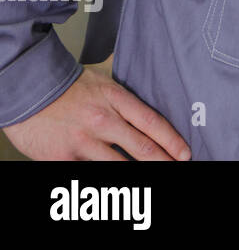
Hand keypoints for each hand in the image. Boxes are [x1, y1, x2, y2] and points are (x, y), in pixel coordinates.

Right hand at [1, 54, 190, 160]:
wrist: (28, 89)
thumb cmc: (66, 84)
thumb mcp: (101, 76)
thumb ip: (124, 87)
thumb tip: (146, 80)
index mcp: (115, 99)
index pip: (152, 122)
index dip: (172, 140)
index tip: (185, 152)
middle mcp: (103, 121)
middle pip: (142, 147)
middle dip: (164, 161)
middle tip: (178, 168)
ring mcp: (83, 141)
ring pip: (120, 165)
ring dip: (139, 174)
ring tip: (155, 177)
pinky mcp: (63, 158)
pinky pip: (90, 173)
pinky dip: (105, 179)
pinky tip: (118, 188)